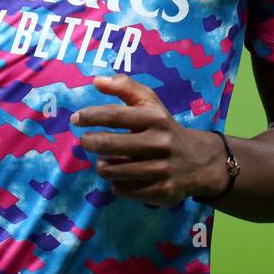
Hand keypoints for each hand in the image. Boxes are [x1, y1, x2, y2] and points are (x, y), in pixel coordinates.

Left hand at [71, 74, 228, 205]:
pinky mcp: (161, 192)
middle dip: (90, 143)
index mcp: (156, 118)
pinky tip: (123, 176)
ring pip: (112, 170)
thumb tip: (97, 81)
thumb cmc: (164, 128)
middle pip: (109, 146)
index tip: (75, 119)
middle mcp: (160, 143)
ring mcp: (161, 170)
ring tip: (107, 160)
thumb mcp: (151, 104)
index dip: (91, 116)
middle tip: (86, 141)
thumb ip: (125, 88)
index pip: (116, 115)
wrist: (198, 161)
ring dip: (103, 165)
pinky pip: (123, 190)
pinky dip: (117, 183)